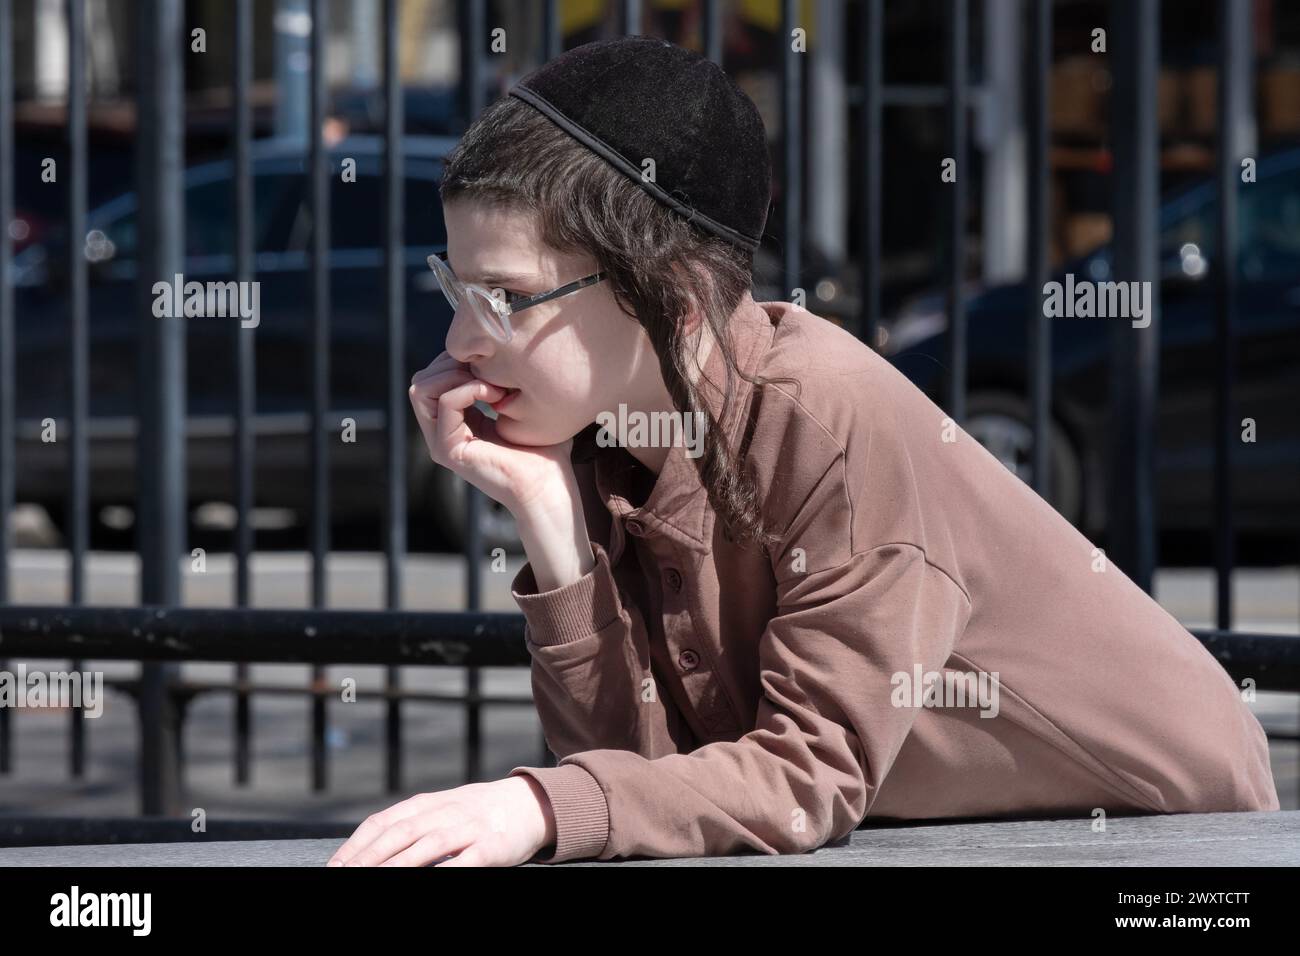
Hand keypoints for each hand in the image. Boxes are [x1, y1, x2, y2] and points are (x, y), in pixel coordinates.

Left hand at [326, 776, 556, 866]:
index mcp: (425, 804)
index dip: (355, 845)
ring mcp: (469, 827)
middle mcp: (444, 811)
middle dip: (368, 858)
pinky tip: (431, 880)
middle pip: (399, 833)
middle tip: (346, 876)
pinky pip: (466, 860)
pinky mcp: (492, 846)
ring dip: (400, 865)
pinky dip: (447, 870)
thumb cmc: (475, 814)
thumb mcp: (439, 811)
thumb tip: (365, 851)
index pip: (382, 823)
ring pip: (428, 845)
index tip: (334, 867)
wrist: (527, 804)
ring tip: (376, 879)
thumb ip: (408, 826)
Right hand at [408, 351, 578, 515]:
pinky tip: (497, 396)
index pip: (434, 377)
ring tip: (491, 384)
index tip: (493, 363)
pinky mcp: (448, 450)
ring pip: (422, 389)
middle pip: (422, 380)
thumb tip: (511, 357)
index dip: (457, 360)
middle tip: (489, 370)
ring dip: (456, 375)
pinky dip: (470, 389)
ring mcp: (441, 443)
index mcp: (457, 424)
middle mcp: (443, 434)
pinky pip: (446, 402)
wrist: (548, 489)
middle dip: (452, 364)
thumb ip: (508, 387)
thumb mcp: (523, 412)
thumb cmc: (545, 454)